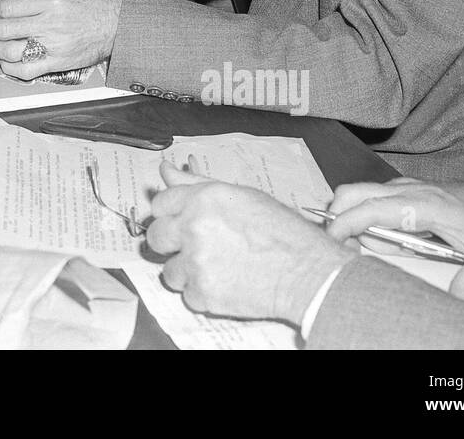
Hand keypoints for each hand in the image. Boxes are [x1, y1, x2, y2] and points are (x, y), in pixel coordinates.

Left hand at [0, 0, 119, 78]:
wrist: (118, 24)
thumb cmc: (95, 4)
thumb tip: (10, 6)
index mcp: (50, 0)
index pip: (7, 7)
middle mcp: (49, 23)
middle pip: (3, 29)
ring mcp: (52, 45)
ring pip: (9, 51)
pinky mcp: (57, 62)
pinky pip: (26, 70)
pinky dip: (10, 67)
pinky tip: (5, 61)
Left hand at [146, 165, 355, 324]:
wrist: (307, 272)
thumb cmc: (282, 232)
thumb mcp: (241, 196)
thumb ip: (196, 184)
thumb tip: (165, 168)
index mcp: (202, 198)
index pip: (160, 204)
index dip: (170, 214)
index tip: (180, 222)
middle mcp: (193, 227)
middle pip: (156, 237)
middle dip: (170, 243)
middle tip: (192, 247)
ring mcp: (196, 262)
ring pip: (169, 271)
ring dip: (187, 272)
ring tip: (215, 268)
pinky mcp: (203, 293)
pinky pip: (187, 295)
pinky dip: (202, 294)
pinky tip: (225, 284)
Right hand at [327, 175, 463, 300]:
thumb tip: (459, 298)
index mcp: (421, 203)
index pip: (371, 207)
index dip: (346, 222)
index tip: (331, 240)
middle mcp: (404, 190)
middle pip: (352, 193)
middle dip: (337, 217)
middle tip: (344, 248)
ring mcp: (399, 189)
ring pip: (358, 197)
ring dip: (354, 223)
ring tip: (382, 249)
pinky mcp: (399, 193)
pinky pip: (370, 203)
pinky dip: (366, 222)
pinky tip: (392, 241)